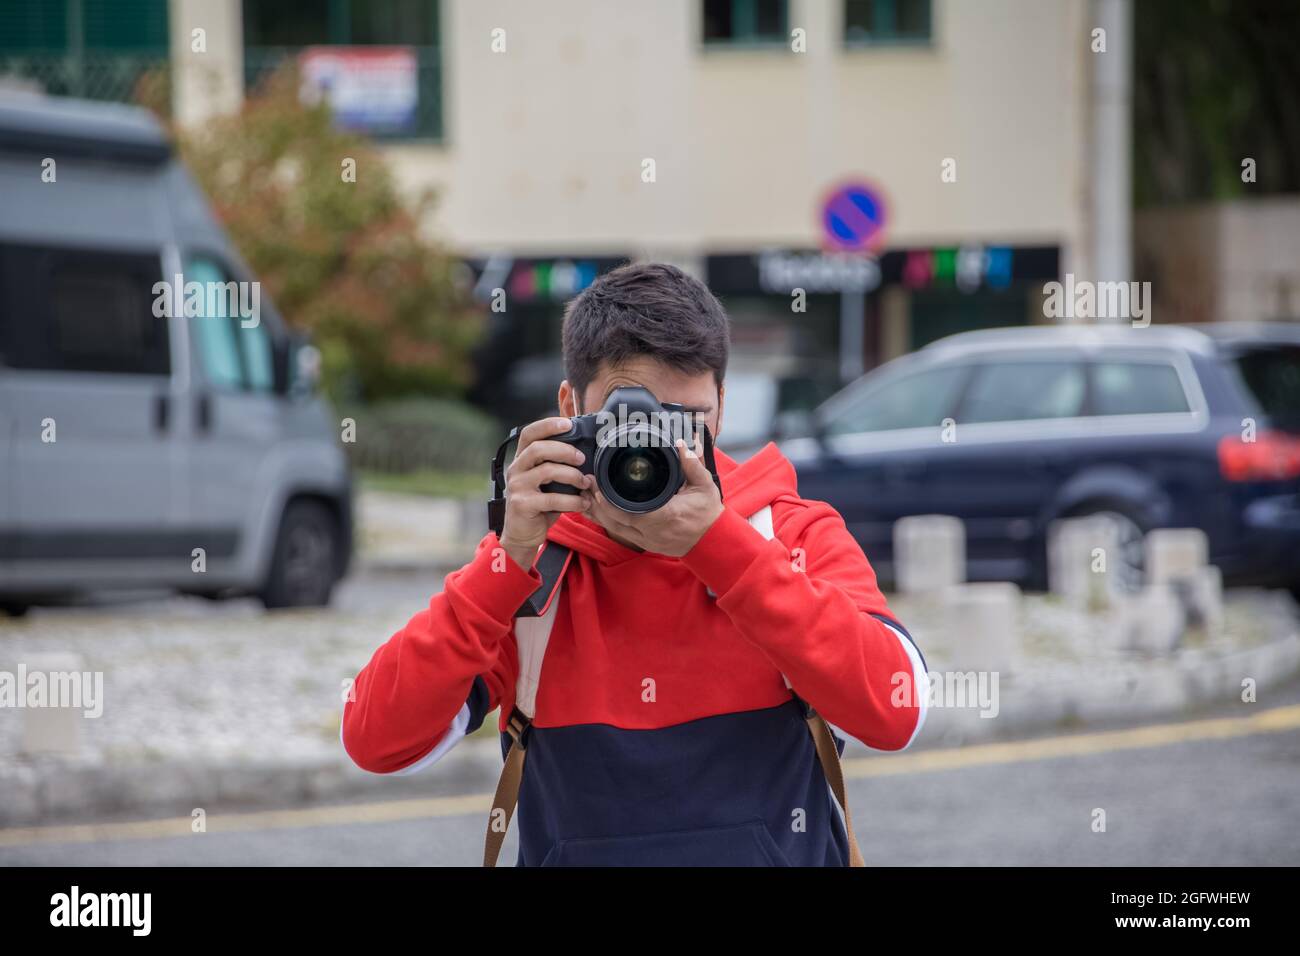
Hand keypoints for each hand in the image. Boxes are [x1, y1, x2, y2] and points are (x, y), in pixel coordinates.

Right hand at [498, 416, 594, 570]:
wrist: (522, 534)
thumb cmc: (539, 505)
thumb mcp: (546, 483)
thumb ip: (557, 466)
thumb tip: (585, 455)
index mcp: (521, 460)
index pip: (529, 434)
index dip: (548, 425)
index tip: (568, 424)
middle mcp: (515, 470)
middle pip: (538, 449)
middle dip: (565, 451)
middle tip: (582, 459)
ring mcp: (517, 487)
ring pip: (547, 471)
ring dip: (572, 476)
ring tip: (586, 483)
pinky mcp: (522, 504)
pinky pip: (552, 498)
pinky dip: (573, 500)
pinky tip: (583, 503)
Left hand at [586, 436, 723, 557]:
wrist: (712, 540)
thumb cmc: (707, 513)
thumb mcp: (705, 486)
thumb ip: (692, 464)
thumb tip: (680, 444)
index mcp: (667, 516)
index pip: (632, 513)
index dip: (611, 504)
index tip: (598, 488)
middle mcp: (654, 532)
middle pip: (617, 523)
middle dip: (598, 506)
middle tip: (587, 486)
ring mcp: (648, 540)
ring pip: (616, 530)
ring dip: (598, 515)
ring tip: (584, 497)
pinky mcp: (646, 544)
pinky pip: (620, 534)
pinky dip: (606, 523)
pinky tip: (595, 512)